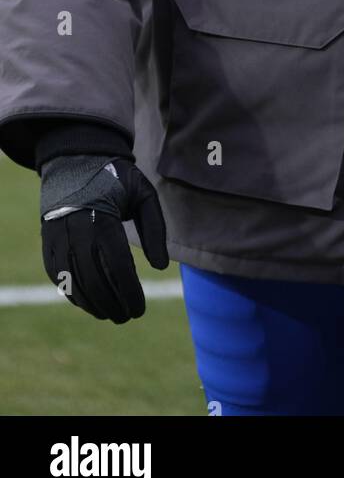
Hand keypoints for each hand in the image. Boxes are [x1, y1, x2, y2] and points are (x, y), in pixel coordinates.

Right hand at [40, 153, 168, 322]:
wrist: (77, 160)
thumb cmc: (116, 179)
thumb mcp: (144, 194)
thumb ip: (156, 229)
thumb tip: (160, 267)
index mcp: (104, 218)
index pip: (117, 266)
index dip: (129, 292)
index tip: (140, 310)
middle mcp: (77, 231)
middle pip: (95, 280)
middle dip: (113, 304)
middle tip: (128, 316)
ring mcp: (58, 238)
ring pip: (74, 283)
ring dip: (94, 305)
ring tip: (112, 315)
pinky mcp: (48, 243)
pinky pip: (59, 277)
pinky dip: (74, 294)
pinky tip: (90, 303)